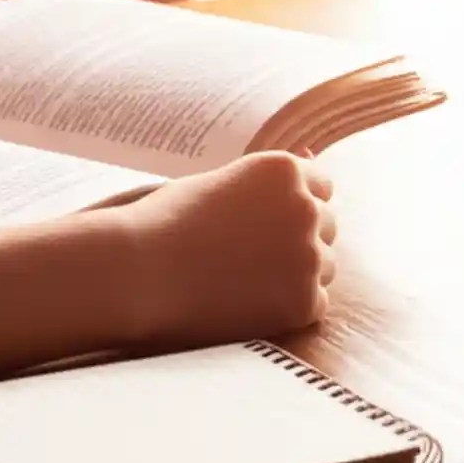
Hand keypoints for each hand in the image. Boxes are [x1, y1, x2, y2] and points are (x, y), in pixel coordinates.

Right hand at [118, 151, 337, 345]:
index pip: (321, 187)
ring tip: (242, 280)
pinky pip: (315, 303)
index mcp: (285, 170)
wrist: (136, 274)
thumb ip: (267, 181)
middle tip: (247, 257)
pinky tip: (247, 304)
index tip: (263, 225)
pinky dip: (289, 307)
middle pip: (327, 226)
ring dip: (296, 273)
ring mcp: (309, 256)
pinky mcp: (303, 302)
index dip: (290, 207)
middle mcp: (305, 207)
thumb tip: (313, 155)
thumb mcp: (219, 183)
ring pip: (324, 267)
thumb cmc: (165, 224)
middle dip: (297, 239)